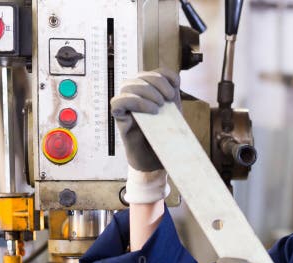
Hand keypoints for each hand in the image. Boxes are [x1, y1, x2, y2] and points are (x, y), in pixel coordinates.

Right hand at [111, 68, 180, 203]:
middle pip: (140, 75)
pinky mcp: (120, 118)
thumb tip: (175, 79)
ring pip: (128, 85)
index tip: (174, 89)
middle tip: (167, 100)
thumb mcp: (173, 113)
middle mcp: (135, 96)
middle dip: (157, 82)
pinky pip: (118, 102)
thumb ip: (173, 95)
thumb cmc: (164, 137)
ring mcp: (126, 106)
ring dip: (146, 91)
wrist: (157, 160)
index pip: (154, 72)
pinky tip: (150, 111)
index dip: (164, 75)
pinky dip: (135, 102)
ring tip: (159, 106)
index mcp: (149, 92)